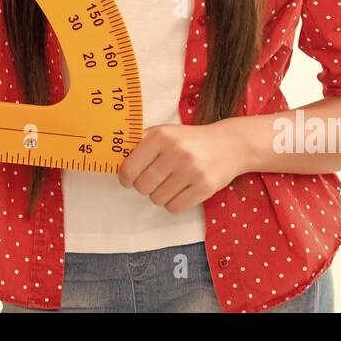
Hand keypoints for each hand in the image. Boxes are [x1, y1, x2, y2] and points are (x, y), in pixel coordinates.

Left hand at [117, 122, 247, 213]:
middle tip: (153, 180)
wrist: (229, 144)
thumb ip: (139, 144)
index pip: (129, 168)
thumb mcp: (164, 133)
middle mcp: (176, 151)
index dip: (125, 178)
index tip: (129, 179)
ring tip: (171, 182)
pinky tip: (181, 190)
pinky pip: (174, 207)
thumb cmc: (189, 141)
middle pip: (142, 187)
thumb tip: (112, 160)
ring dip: (160, 195)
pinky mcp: (205, 187)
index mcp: (161, 136)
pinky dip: (173, 203)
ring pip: (157, 199)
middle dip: (144, 187)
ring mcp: (192, 170)